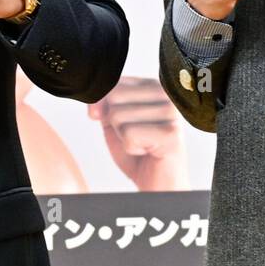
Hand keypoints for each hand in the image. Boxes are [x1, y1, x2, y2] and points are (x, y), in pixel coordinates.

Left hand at [88, 76, 187, 190]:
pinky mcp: (170, 132)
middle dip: (116, 124)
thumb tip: (94, 103)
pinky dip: (132, 149)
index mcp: (152, 85)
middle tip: (137, 136)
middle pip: (113, 98)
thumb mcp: (113, 122)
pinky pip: (129, 134)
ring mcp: (170, 111)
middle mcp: (165, 93)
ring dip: (124, 138)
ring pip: (118, 116)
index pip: (112, 83)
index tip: (124, 124)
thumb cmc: (139, 152)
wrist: (158, 182)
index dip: (106, 108)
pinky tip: (148, 151)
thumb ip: (102, 105)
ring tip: (144, 144)